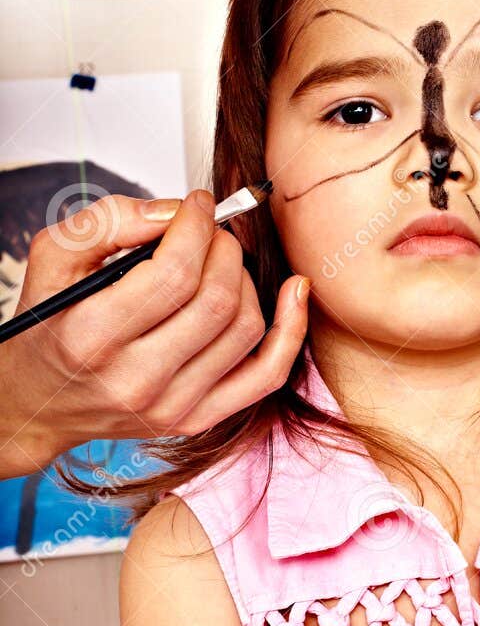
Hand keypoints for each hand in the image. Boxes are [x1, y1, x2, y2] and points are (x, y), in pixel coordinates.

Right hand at [0, 191, 307, 479]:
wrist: (40, 402)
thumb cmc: (47, 326)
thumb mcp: (53, 259)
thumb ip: (108, 222)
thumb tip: (175, 212)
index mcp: (92, 337)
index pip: (175, 273)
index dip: (198, 226)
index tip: (198, 205)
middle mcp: (135, 380)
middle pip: (217, 300)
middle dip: (224, 248)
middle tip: (210, 231)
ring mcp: (171, 406)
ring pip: (245, 328)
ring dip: (245, 279)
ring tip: (220, 263)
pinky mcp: (197, 419)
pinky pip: (266, 374)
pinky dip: (290, 330)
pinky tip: (294, 292)